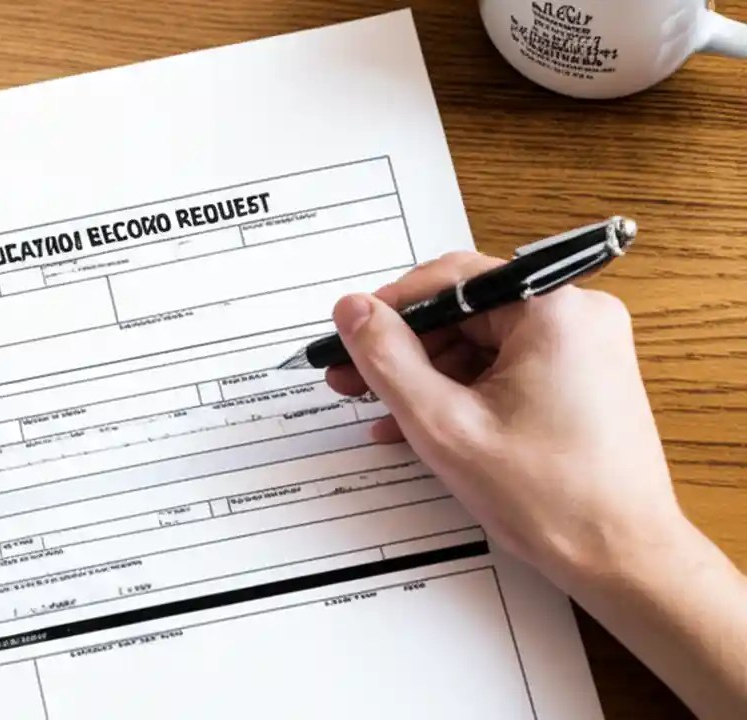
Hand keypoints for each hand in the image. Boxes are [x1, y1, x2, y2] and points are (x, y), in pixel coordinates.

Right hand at [325, 251, 681, 582]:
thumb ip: (388, 359)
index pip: (452, 279)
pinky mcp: (582, 378)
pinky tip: (422, 423)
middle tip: (352, 378)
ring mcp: (584, 347)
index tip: (349, 335)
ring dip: (428, 374)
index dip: (390, 308)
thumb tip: (352, 310)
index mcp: (553, 310)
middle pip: (466, 311)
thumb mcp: (444, 424)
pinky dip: (464, 390)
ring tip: (382, 412)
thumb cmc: (548, 497)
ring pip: (482, 342)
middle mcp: (577, 315)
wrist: (622, 557)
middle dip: (405, 347)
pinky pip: (506, 367)